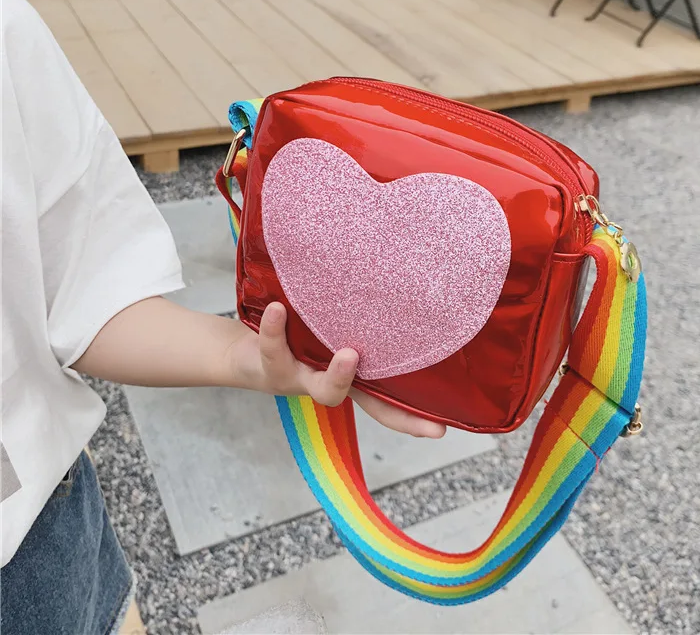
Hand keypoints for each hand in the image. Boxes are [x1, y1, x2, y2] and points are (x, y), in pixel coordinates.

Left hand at [230, 302, 445, 438]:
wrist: (242, 350)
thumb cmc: (300, 335)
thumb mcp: (332, 326)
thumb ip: (361, 316)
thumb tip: (405, 282)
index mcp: (353, 376)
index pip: (390, 402)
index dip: (415, 419)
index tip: (442, 431)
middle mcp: (331, 384)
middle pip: (373, 406)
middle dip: (392, 411)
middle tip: (419, 398)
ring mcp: (304, 381)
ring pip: (324, 389)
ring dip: (339, 375)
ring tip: (348, 354)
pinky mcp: (273, 367)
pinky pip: (276, 349)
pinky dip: (276, 329)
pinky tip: (279, 309)